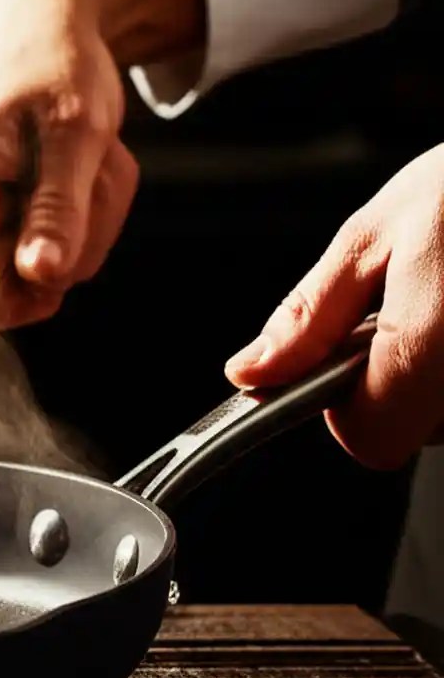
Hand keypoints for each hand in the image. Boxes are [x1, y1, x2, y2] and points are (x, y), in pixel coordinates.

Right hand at [0, 0, 203, 330]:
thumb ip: (59, 207)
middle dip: (66, 248)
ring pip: (34, 270)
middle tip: (92, 185)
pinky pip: (44, 247)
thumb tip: (40, 278)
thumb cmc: (50, 57)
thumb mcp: (75, 129)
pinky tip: (82, 168)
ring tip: (90, 163)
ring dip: (84, 226)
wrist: (39, 19)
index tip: (39, 284)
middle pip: (0, 288)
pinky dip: (80, 217)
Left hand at [225, 143, 443, 469]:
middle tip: (405, 311)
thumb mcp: (372, 237)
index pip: (374, 440)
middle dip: (394, 381)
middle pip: (418, 430)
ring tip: (442, 300)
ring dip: (433, 371)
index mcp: (436, 343)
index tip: (341, 361)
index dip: (343, 406)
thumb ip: (311, 316)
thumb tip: (253, 372)